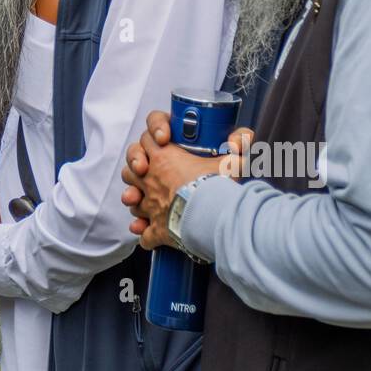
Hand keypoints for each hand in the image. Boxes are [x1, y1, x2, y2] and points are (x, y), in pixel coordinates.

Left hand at [122, 112, 252, 248]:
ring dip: (137, 200)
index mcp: (163, 158)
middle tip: (146, 171)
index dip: (151, 137)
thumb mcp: (232, 160)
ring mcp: (150, 206)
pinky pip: (143, 233)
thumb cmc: (217, 186)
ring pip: (131, 199)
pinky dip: (145, 232)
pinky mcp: (156, 230)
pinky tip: (149, 232)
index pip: (146, 138)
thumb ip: (241, 142)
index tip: (162, 140)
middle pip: (130, 169)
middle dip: (136, 170)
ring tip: (146, 202)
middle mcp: (150, 180)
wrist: (211, 215)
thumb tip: (236, 142)